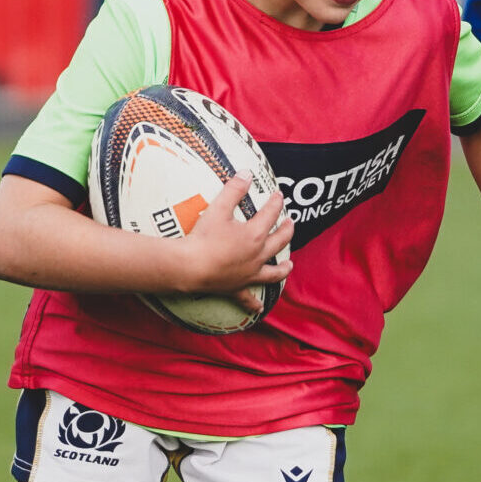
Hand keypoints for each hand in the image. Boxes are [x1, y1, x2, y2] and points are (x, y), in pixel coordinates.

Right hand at [174, 175, 294, 312]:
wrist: (191, 267)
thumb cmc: (204, 237)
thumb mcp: (219, 208)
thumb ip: (234, 189)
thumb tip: (247, 173)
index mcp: (255, 234)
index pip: (270, 214)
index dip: (276, 203)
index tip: (279, 195)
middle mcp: (258, 255)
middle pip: (279, 242)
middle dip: (286, 231)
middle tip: (290, 223)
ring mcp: (249, 274)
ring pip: (273, 272)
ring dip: (283, 268)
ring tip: (289, 265)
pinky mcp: (237, 288)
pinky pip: (248, 298)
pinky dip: (254, 303)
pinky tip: (259, 308)